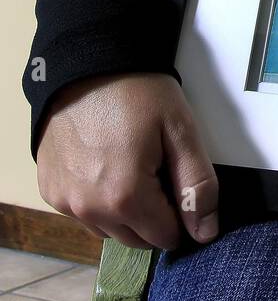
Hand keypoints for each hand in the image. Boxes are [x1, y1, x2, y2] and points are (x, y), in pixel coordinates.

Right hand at [36, 73, 219, 251]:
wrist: (89, 62)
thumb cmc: (138, 92)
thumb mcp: (181, 131)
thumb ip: (197, 185)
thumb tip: (205, 233)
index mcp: (125, 198)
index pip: (165, 237)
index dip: (180, 212)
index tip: (176, 178)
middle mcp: (89, 209)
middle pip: (135, 238)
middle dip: (153, 214)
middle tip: (156, 168)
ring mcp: (65, 201)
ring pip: (108, 229)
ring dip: (124, 212)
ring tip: (130, 164)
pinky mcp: (50, 190)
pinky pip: (82, 213)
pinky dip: (98, 200)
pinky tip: (104, 164)